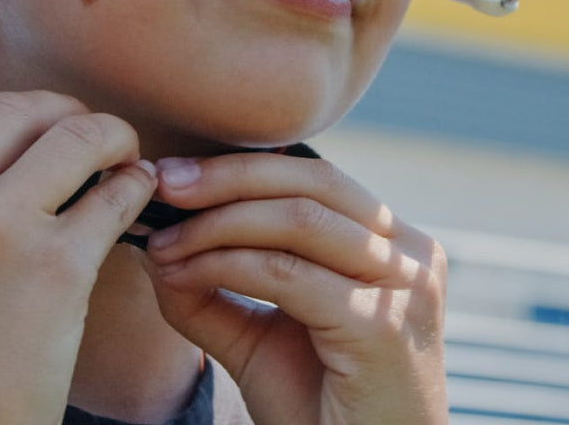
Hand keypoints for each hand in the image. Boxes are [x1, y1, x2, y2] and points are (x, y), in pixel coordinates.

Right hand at [0, 72, 155, 424]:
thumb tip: (0, 131)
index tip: (7, 109)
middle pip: (17, 105)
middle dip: (62, 112)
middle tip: (82, 138)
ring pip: (78, 131)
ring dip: (113, 137)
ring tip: (122, 158)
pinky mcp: (56, 265)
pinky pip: (117, 191)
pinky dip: (136, 186)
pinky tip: (135, 197)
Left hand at [143, 152, 447, 424]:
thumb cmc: (320, 411)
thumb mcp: (259, 337)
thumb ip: (214, 288)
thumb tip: (157, 241)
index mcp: (393, 243)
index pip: (312, 176)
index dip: (240, 168)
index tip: (173, 173)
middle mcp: (411, 252)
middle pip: (309, 181)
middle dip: (227, 178)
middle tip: (163, 184)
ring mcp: (405, 286)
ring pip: (297, 220)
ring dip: (217, 223)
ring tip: (165, 240)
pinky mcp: (382, 326)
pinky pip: (286, 274)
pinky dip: (226, 264)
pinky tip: (184, 274)